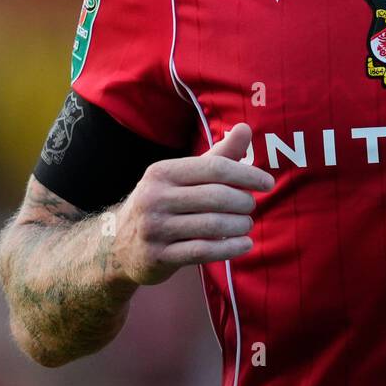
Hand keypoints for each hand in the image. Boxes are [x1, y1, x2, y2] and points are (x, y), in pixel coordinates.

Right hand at [112, 124, 274, 285]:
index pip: (214, 168)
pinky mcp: (157, 257)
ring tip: (247, 224)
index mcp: (162, 172)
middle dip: (243, 202)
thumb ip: (217, 156)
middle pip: (216, 197)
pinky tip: (245, 244)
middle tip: (251, 206)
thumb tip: (245, 128)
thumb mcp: (184, 177)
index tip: (267, 183)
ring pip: (212, 226)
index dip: (246, 174)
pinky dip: (229, 248)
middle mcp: (154, 198)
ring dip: (239, 225)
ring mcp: (154, 229)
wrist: (117, 245)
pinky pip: (203, 252)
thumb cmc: (163, 203)